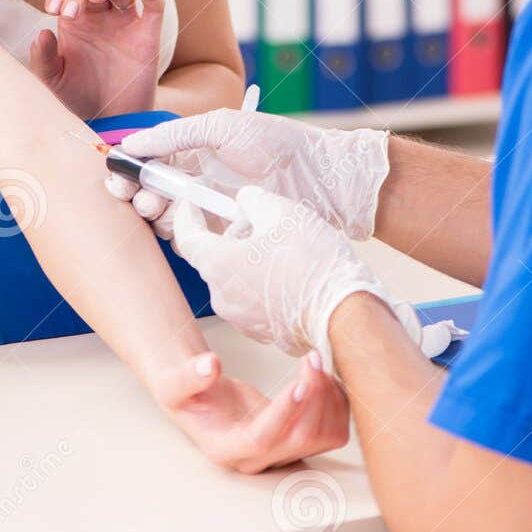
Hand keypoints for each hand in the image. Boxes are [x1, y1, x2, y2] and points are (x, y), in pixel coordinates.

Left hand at [28, 0, 164, 118]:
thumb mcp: (52, 81)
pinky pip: (154, 3)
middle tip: (69, 14)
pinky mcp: (148, 33)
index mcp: (76, 20)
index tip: (52, 9)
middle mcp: (100, 16)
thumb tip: (42, 33)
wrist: (109, 120)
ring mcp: (125, 22)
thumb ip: (43, 59)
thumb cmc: (80, 98)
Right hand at [107, 109, 388, 241]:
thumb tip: (131, 144)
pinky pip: (191, 236)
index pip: (151, 161)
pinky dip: (177, 230)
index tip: (115, 176)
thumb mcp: (220, 127)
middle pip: (153, 191)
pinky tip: (176, 221)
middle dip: (136, 193)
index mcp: (194, 150)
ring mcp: (211, 207)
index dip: (130, 170)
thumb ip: (174, 134)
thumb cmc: (273, 143)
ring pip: (167, 215)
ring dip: (153, 211)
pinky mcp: (224, 233)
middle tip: (133, 195)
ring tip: (154, 205)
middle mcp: (199, 179)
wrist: (317, 175)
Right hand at [150, 348, 349, 473]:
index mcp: (225, 448)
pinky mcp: (298, 440)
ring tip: (315, 363)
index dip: (282, 414)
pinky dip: (338, 404)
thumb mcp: (173, 383)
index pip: (260, 440)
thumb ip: (188, 376)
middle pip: (300, 439)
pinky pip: (333, 432)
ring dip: (328, 399)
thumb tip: (210, 365)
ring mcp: (281, 452)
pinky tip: (324, 377)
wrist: (201, 398)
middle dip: (312, 396)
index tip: (298, 383)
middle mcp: (257, 459)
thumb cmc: (187, 394)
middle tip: (311, 357)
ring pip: (323, 438)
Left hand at [172, 186, 428, 370]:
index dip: (187, 216)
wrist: (345, 314)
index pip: (186, 237)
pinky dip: (261, 282)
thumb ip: (253, 200)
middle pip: (213, 257)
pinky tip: (289, 272)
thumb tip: (245, 200)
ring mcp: (242, 319)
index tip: (192, 202)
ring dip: (248, 259)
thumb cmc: (313, 264)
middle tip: (256, 219)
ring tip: (281, 245)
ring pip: (234, 279)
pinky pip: (253, 300)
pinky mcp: (262, 331)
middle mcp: (222, 296)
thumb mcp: (282, 213)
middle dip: (229, 235)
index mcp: (218, 265)